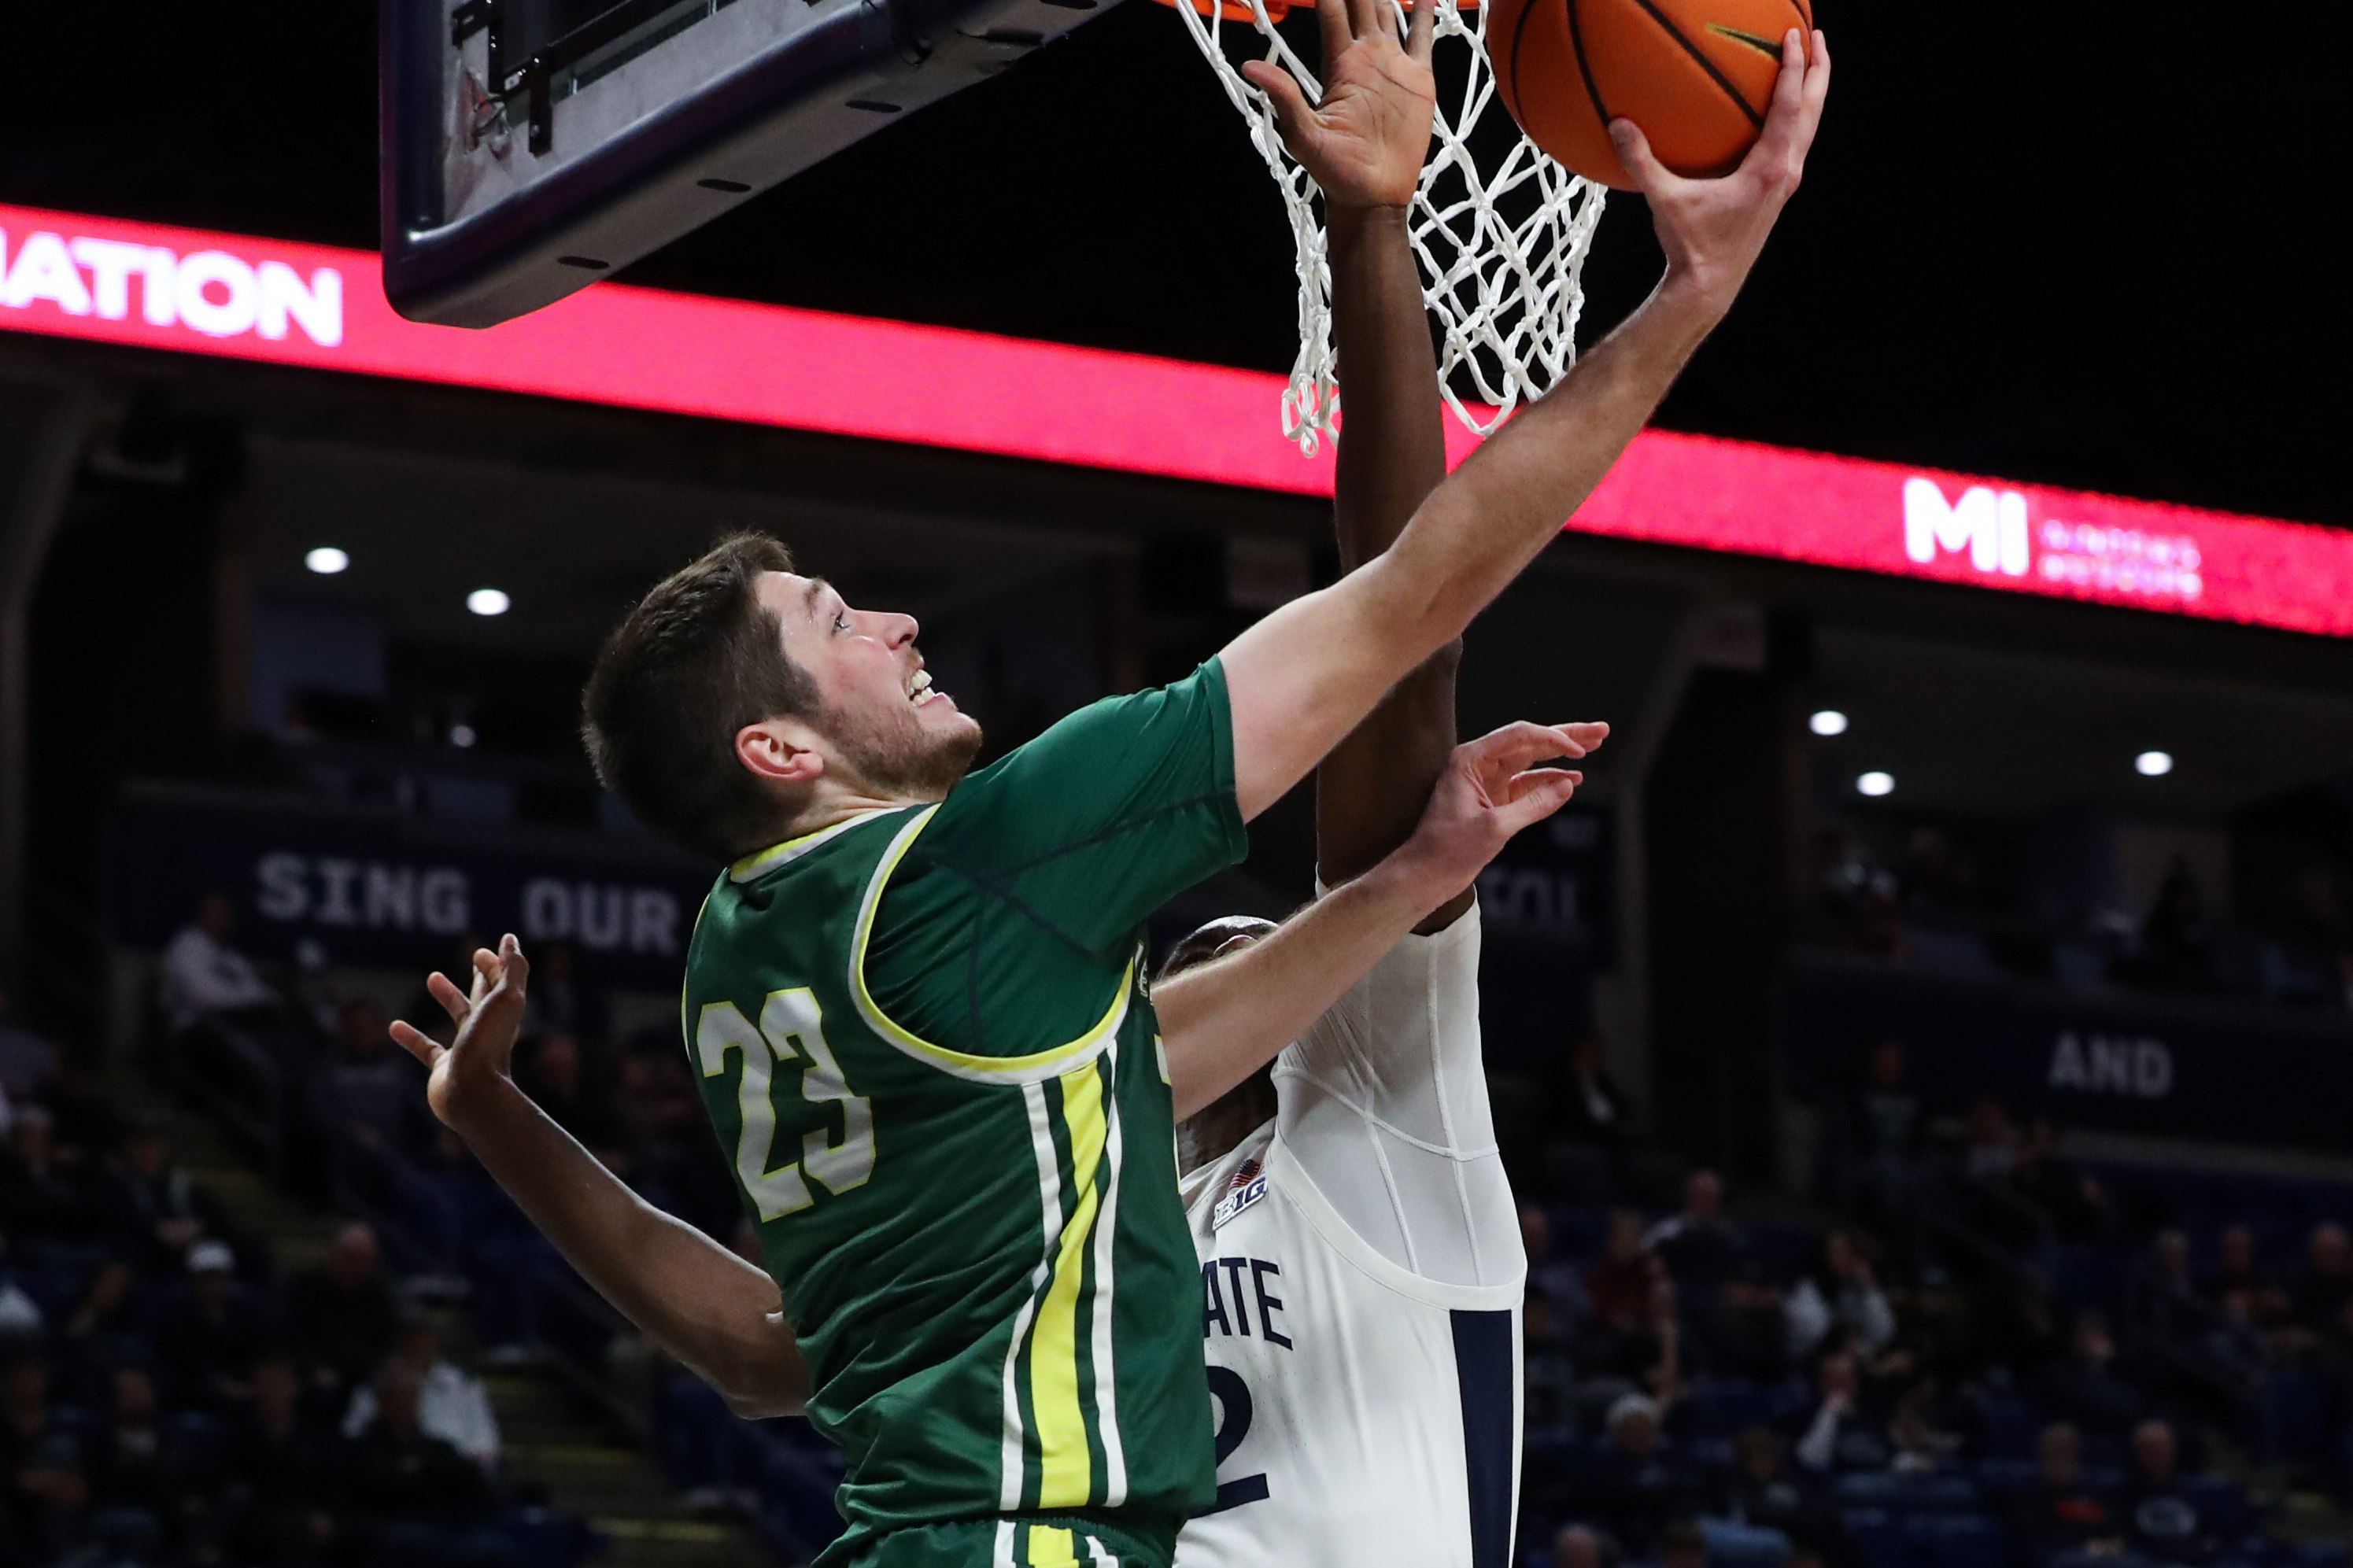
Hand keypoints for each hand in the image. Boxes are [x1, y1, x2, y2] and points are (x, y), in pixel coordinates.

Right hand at [390, 934, 530, 1131]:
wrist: (473, 1096)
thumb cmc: (488, 1045)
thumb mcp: (506, 999)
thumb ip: (512, 969)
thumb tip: (512, 940)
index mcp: (503, 1014)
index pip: (503, 983)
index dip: (497, 965)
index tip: (482, 951)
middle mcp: (487, 1031)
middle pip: (487, 997)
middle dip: (481, 976)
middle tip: (472, 954)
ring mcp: (467, 1050)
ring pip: (459, 1018)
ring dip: (449, 996)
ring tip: (433, 977)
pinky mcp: (445, 1069)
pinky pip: (427, 1049)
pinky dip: (411, 1037)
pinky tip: (393, 1027)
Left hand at [1242, 0, 1434, 209]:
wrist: (1372, 195)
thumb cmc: (1335, 172)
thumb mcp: (1304, 135)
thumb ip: (1284, 98)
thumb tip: (1249, 67)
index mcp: (1340, 63)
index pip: (1330, 10)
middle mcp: (1365, 56)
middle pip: (1360, 2)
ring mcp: (1392, 65)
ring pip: (1389, 11)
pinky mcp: (1418, 80)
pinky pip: (1423, 39)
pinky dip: (1426, 15)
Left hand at [1391, 720, 1606, 901]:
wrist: (1426, 874)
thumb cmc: (1449, 849)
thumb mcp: (1494, 827)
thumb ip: (1534, 804)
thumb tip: (1568, 785)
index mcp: (1471, 759)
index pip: (1520, 736)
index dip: (1553, 738)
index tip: (1580, 750)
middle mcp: (1480, 763)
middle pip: (1530, 742)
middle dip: (1566, 736)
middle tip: (1600, 730)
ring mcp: (1488, 781)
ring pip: (1532, 761)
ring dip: (1562, 756)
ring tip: (1594, 746)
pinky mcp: (1495, 801)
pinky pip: (1528, 784)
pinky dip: (1550, 781)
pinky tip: (1573, 779)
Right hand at [1612, 28, 1829, 315]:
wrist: (1709, 288)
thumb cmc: (1690, 246)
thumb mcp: (1665, 200)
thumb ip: (1641, 161)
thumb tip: (1617, 124)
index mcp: (1770, 169)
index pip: (1790, 106)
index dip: (1795, 68)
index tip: (1796, 37)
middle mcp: (1786, 173)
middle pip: (1813, 111)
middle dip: (1819, 71)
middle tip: (1817, 37)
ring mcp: (1786, 184)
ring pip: (1809, 128)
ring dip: (1812, 94)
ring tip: (1809, 67)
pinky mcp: (1777, 192)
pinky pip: (1794, 144)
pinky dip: (1795, 119)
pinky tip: (1779, 113)